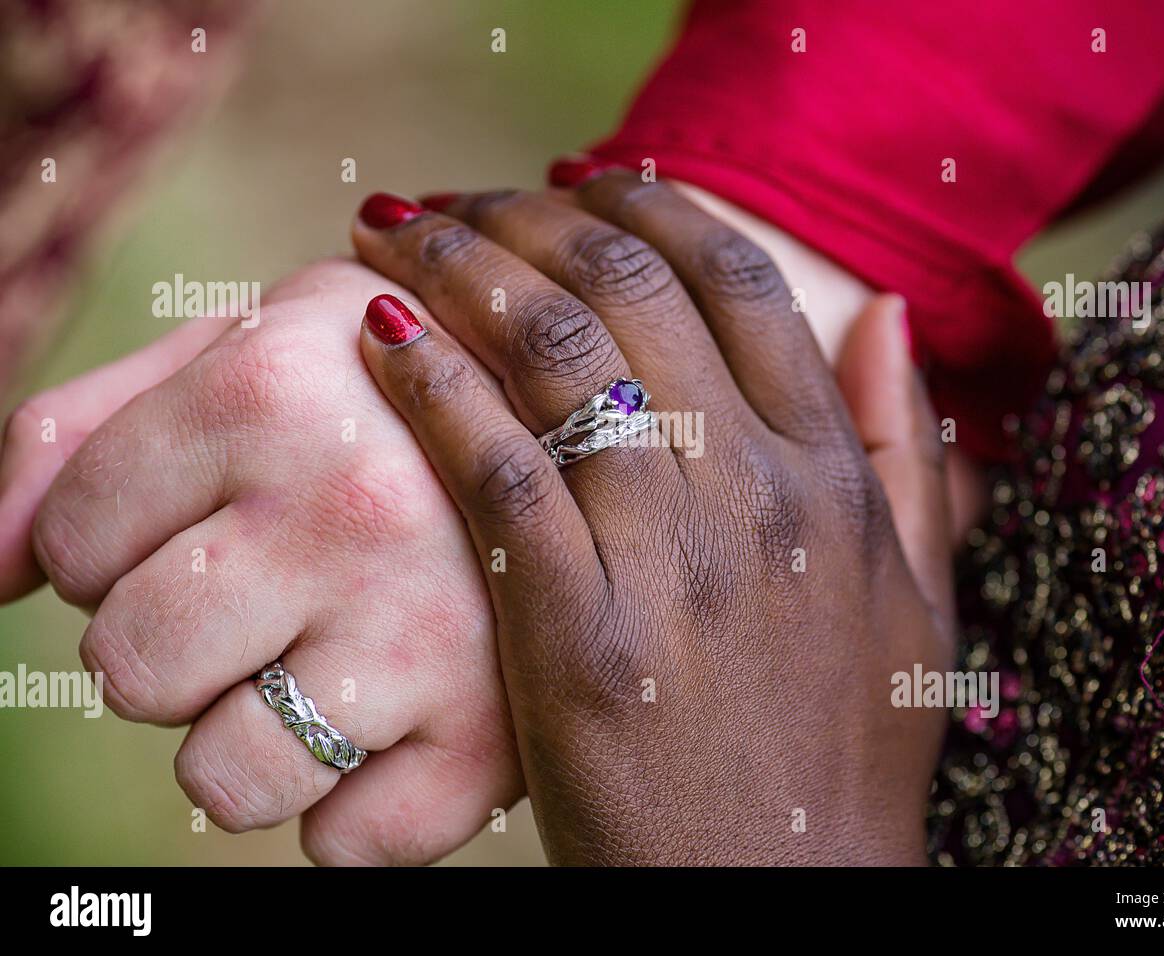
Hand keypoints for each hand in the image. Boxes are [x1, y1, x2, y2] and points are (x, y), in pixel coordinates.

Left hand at [2, 258, 520, 863]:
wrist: (609, 429)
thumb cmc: (403, 387)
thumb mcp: (256, 346)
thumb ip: (83, 431)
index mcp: (271, 391)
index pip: (74, 541)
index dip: (124, 538)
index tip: (213, 514)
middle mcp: (349, 514)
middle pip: (131, 667)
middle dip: (176, 640)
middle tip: (271, 592)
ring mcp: (428, 640)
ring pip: (224, 777)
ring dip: (252, 733)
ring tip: (330, 660)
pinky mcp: (493, 743)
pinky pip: (344, 844)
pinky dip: (353, 800)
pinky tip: (400, 717)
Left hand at [353, 174, 954, 864]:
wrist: (783, 896)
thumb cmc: (846, 750)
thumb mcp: (917, 596)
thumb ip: (905, 449)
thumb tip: (886, 316)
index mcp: (836, 477)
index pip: (739, 279)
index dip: (647, 204)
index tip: (579, 183)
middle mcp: (758, 494)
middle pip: (631, 289)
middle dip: (531, 214)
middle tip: (463, 198)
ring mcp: (670, 561)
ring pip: (554, 354)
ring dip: (461, 269)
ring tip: (399, 233)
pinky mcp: (578, 634)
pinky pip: (495, 468)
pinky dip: (431, 385)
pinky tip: (382, 337)